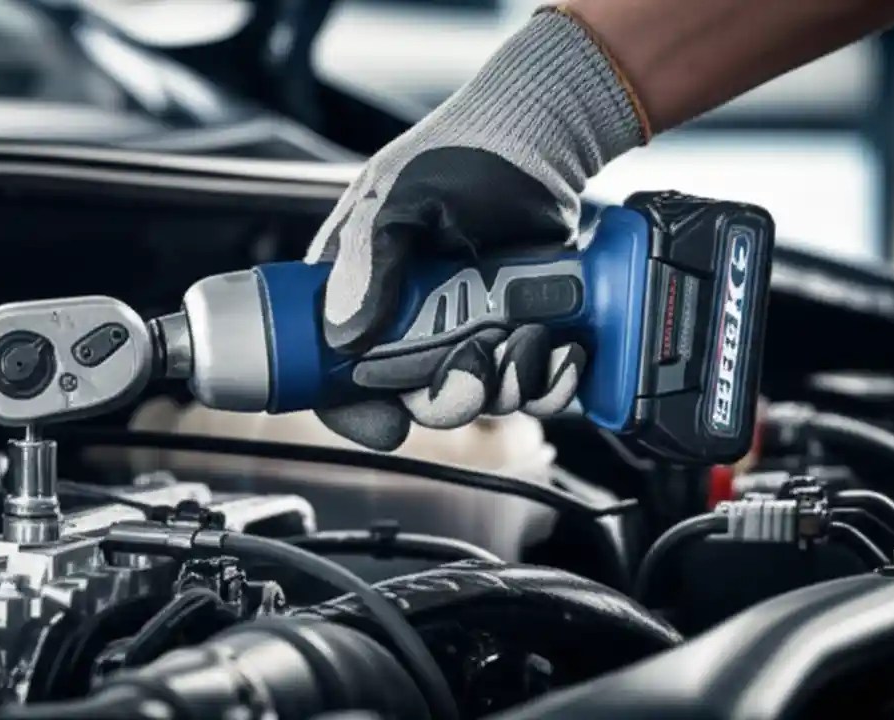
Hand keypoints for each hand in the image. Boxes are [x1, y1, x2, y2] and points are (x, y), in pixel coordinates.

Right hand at [306, 144, 586, 450]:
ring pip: (477, 400)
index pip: (335, 374)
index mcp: (360, 294)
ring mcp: (466, 332)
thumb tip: (345, 338)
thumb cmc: (457, 157)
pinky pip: (531, 387)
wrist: (541, 138)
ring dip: (507, 381)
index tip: (387, 421)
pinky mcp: (518, 334)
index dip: (355, 408)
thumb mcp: (394, 202)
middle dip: (449, 395)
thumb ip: (367, 266)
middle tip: (476, 358)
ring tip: (527, 332)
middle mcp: (408, 322)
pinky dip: (549, 378)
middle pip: (413, 400)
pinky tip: (558, 345)